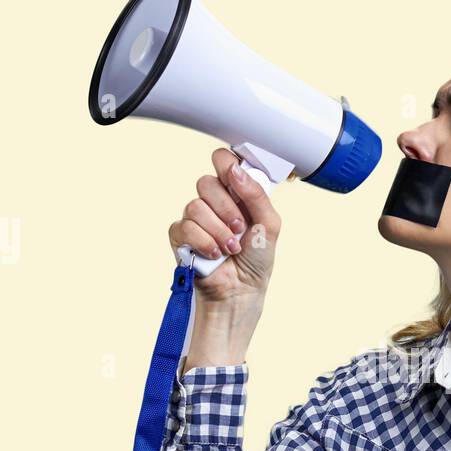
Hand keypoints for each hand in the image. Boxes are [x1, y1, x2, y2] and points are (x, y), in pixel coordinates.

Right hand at [167, 147, 281, 304]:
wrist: (243, 290)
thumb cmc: (257, 259)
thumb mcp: (269, 224)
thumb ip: (257, 194)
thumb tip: (235, 169)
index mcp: (236, 193)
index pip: (222, 160)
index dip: (226, 165)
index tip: (236, 181)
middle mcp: (214, 202)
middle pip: (206, 182)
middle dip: (227, 209)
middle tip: (240, 229)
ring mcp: (195, 218)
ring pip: (195, 206)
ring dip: (218, 231)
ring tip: (230, 248)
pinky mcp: (181, 236)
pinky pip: (184, 227)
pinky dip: (203, 242)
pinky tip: (214, 254)